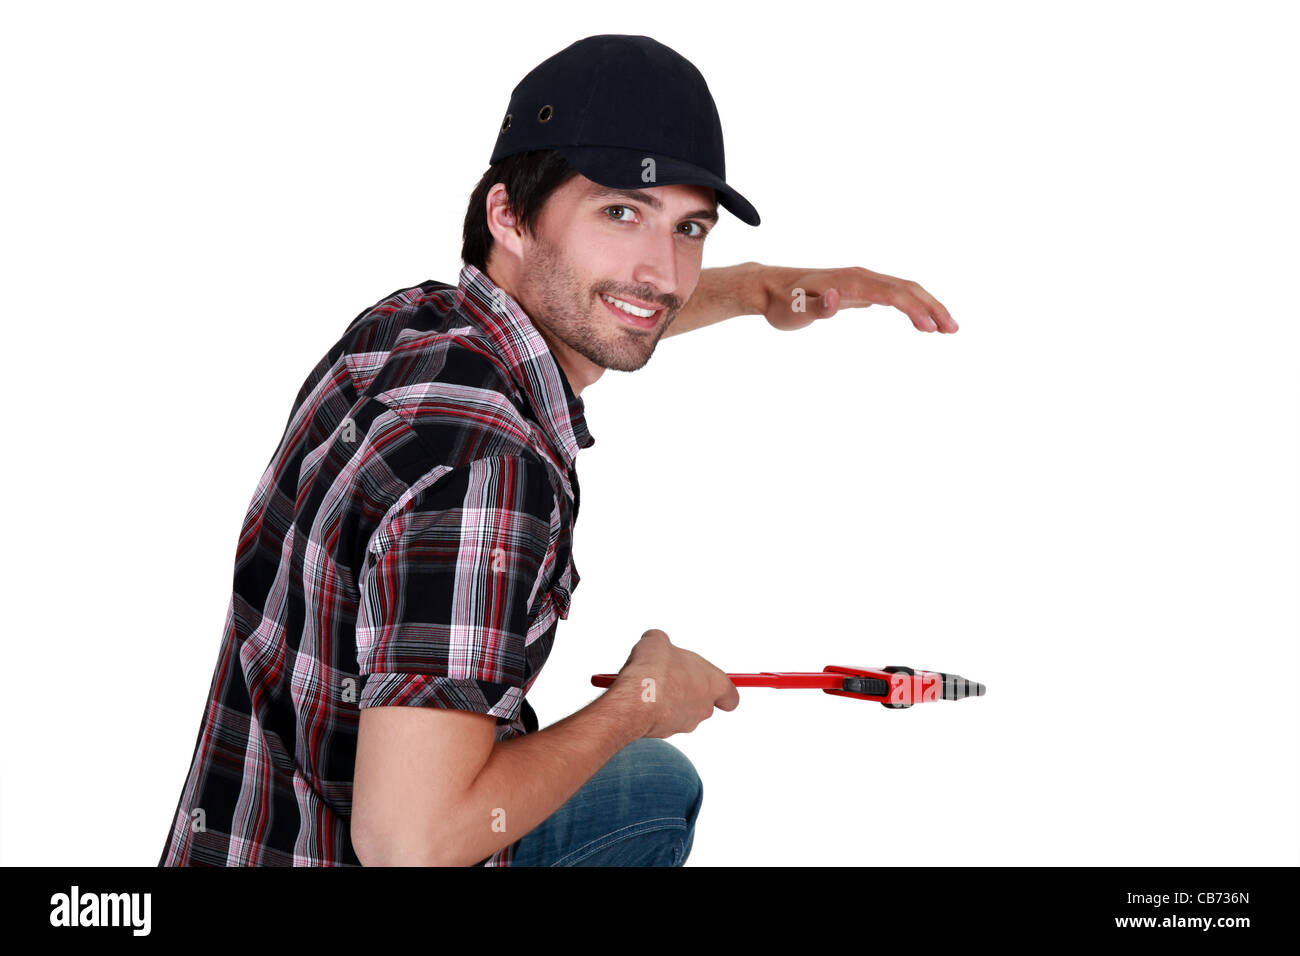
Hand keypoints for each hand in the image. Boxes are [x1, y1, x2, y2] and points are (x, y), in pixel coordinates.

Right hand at [614, 629, 739, 738]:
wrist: (635, 700)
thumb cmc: (655, 670)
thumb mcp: (658, 641)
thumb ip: (662, 642)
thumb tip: (656, 641)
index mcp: (713, 684)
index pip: (731, 696)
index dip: (723, 691)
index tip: (713, 685)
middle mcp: (703, 708)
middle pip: (702, 701)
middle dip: (686, 689)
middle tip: (669, 675)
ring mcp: (684, 723)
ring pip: (679, 711)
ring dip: (667, 700)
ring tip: (648, 683)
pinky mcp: (664, 733)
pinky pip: (660, 719)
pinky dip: (651, 710)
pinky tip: (637, 696)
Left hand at [756, 264, 956, 333]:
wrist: (770, 289)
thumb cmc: (781, 304)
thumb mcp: (793, 311)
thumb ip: (815, 307)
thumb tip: (836, 298)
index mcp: (850, 281)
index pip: (892, 293)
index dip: (915, 309)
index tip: (931, 328)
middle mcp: (860, 276)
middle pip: (907, 288)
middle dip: (932, 307)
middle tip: (953, 330)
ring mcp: (862, 281)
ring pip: (904, 289)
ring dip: (928, 306)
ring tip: (947, 329)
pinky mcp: (860, 289)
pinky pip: (894, 294)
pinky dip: (913, 306)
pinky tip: (921, 323)